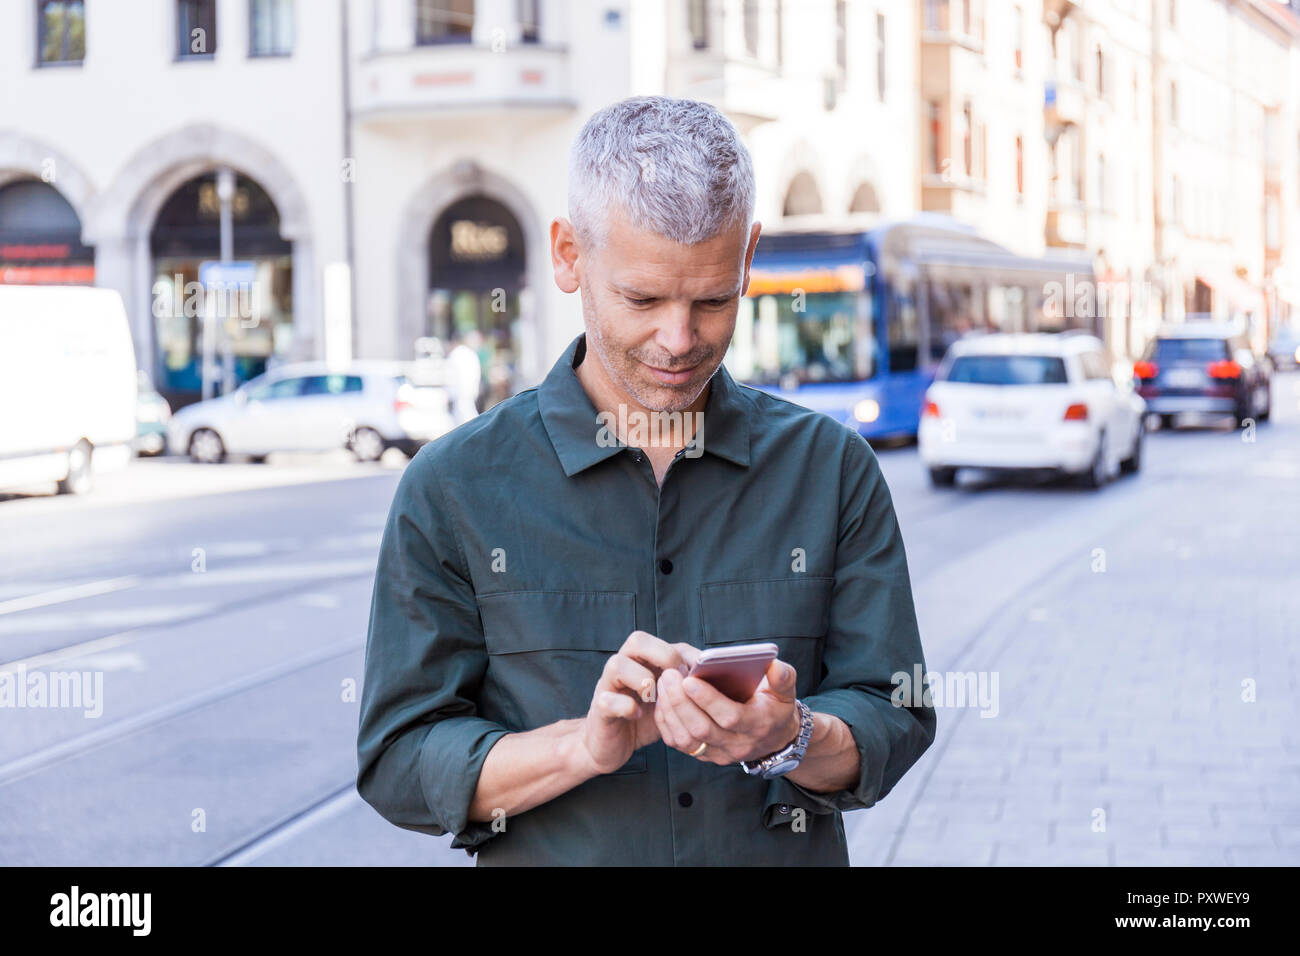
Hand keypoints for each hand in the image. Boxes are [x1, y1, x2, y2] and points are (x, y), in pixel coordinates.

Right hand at [579, 632, 698, 774]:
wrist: (609, 744)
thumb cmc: (643, 718)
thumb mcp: (668, 700)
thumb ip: (684, 686)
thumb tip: (713, 679)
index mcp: (641, 661)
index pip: (661, 641)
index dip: (683, 653)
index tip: (701, 671)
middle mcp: (623, 667)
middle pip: (637, 640)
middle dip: (663, 656)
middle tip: (678, 680)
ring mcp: (608, 686)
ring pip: (617, 664)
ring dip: (642, 680)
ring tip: (654, 697)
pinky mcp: (600, 709)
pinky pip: (607, 700)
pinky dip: (626, 707)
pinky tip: (638, 715)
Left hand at [654, 658, 799, 765]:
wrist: (775, 738)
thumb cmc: (776, 706)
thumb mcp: (786, 690)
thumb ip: (783, 677)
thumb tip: (773, 665)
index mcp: (758, 725)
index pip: (730, 717)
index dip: (708, 700)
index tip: (690, 680)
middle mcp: (738, 744)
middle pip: (703, 729)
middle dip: (681, 702)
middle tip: (669, 676)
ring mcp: (720, 753)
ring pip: (687, 739)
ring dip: (670, 711)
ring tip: (663, 683)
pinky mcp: (706, 755)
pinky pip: (680, 744)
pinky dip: (667, 722)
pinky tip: (662, 700)